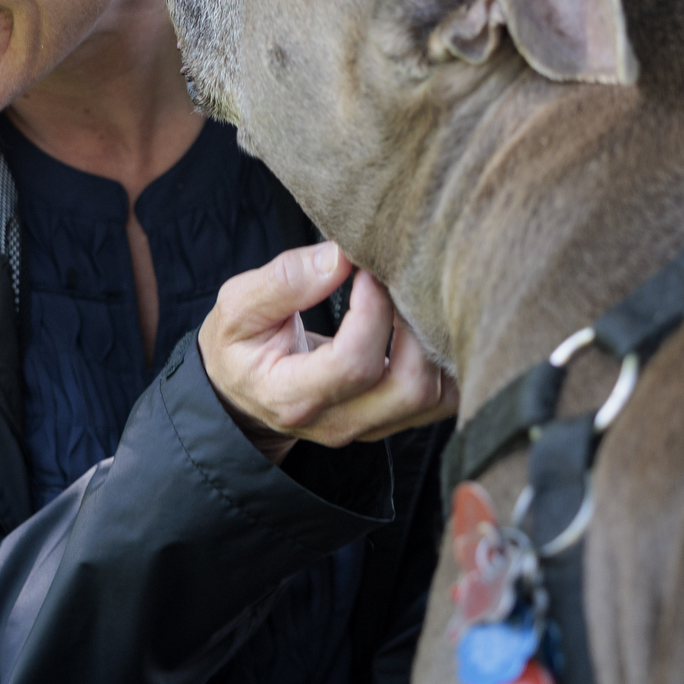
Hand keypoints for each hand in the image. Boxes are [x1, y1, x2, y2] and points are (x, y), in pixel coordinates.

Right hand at [199, 241, 458, 464]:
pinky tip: (422, 323)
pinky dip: (445, 358)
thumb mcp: (238, 307)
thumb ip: (284, 280)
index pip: (354, 363)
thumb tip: (341, 256)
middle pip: (410, 388)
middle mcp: (338, 422)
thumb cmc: (240, 344)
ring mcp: (370, 427)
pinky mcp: (392, 420)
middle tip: (397, 283)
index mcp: (293, 397)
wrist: (242, 391)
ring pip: (436, 397)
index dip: (372, 309)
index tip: (365, 268)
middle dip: (415, 326)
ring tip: (409, 299)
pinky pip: (443, 398)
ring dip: (435, 341)